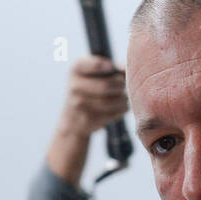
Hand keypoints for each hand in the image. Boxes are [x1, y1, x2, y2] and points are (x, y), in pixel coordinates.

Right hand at [47, 56, 127, 184]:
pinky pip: (111, 114)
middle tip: (122, 93)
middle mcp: (73, 88)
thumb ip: (111, 72)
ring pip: (113, 99)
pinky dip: (117, 115)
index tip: (109, 68)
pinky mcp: (83, 124)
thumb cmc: (89, 106)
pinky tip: (109, 117)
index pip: (85, 63)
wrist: (69, 136)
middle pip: (109, 83)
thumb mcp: (94, 83)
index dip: (100, 65)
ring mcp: (76, 107)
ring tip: (117, 106)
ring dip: (122, 103)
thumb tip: (131, 68)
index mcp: (75, 72)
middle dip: (121, 89)